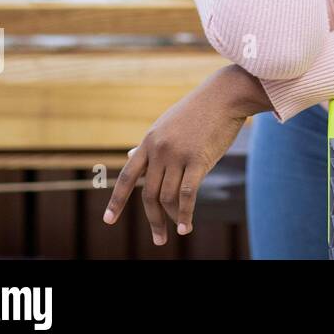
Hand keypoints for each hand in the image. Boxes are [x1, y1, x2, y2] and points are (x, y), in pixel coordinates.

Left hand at [103, 65, 268, 244]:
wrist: (225, 95)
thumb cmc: (198, 110)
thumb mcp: (166, 124)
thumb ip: (150, 144)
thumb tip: (129, 154)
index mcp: (149, 141)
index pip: (126, 176)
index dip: (116, 201)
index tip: (108, 220)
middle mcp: (159, 150)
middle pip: (148, 194)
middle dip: (153, 220)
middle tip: (159, 239)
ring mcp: (177, 154)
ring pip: (168, 197)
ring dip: (172, 218)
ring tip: (179, 230)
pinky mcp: (198, 159)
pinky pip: (188, 194)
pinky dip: (186, 214)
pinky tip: (187, 226)